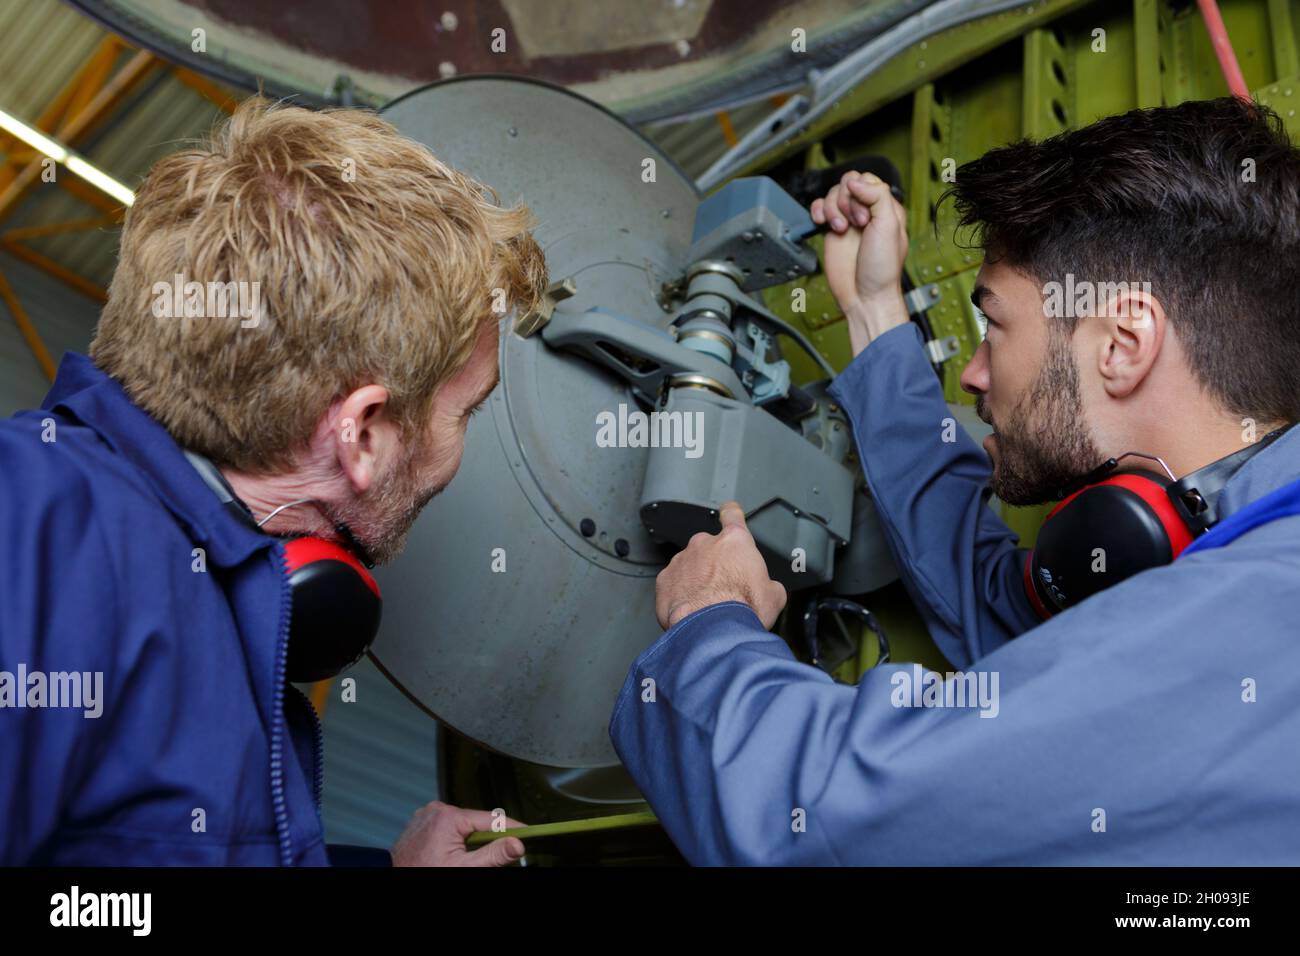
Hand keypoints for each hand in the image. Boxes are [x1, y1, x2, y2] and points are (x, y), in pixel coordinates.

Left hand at [391, 800, 525, 866]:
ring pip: (462, 823)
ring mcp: (427, 815)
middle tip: (502, 851)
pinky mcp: (422, 822)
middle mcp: (436, 809)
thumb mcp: (464, 868)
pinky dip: (457, 837)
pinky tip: (456, 852)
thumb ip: (493, 855)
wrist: (394, 878)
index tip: (529, 833)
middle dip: (489, 837)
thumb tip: (517, 845)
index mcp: (447, 817)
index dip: (511, 827)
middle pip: (476, 821)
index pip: (490, 819)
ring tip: (472, 856)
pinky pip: (448, 825)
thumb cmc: (424, 874)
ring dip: (472, 838)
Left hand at [655, 501, 786, 629]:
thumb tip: (769, 589)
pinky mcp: (665, 580)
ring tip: (709, 605)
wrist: (713, 630)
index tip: (729, 512)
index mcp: (734, 542)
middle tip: (725, 589)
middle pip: (711, 548)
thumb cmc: (742, 610)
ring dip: (698, 580)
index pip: (732, 516)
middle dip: (716, 565)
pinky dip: (681, 594)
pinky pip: (673, 583)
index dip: (731, 513)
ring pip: (690, 566)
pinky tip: (692, 610)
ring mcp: (682, 561)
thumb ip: (769, 583)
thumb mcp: (774, 595)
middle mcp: (705, 545)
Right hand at [809, 171, 909, 353]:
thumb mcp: (889, 226)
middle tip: (855, 225)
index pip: (867, 180)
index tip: (863, 217)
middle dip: (846, 202)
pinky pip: (818, 208)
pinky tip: (822, 223)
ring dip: (832, 210)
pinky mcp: (831, 231)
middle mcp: (866, 211)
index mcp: (885, 207)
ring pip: (831, 195)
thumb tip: (855, 182)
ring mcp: (847, 220)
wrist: (864, 296)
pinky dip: (817, 211)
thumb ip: (877, 196)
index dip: (860, 193)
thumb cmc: (882, 269)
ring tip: (840, 230)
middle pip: (846, 184)